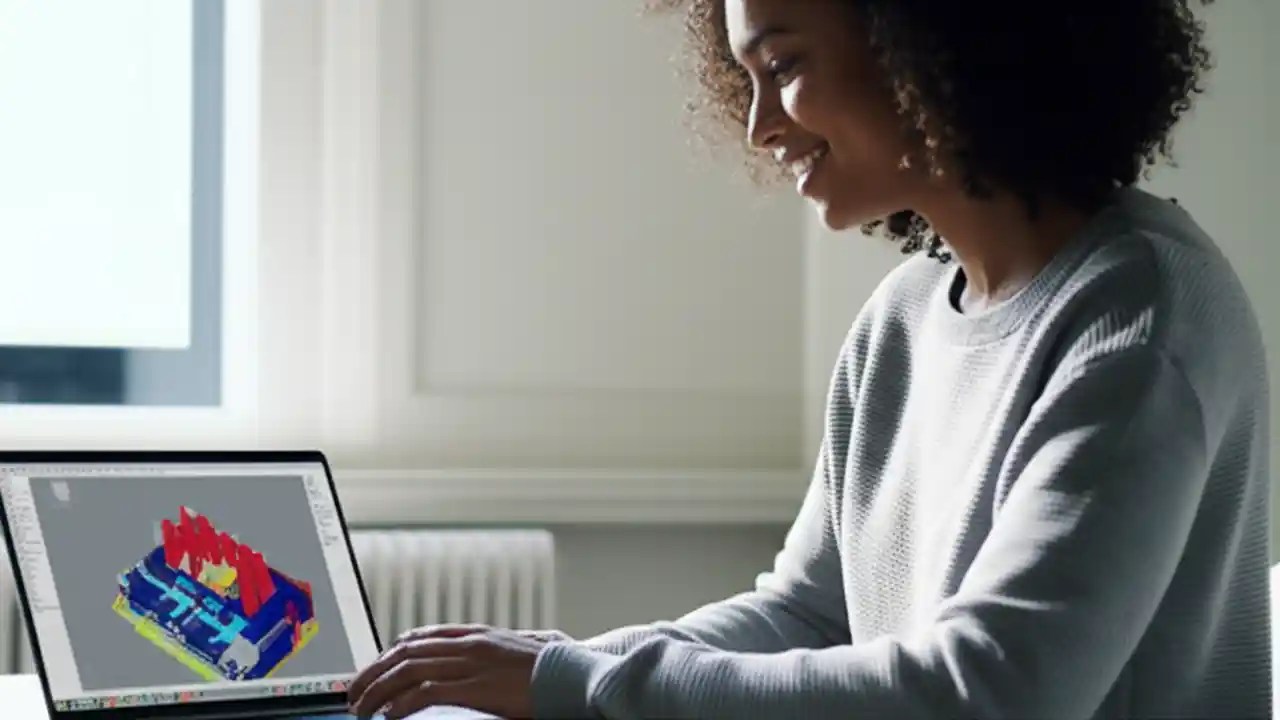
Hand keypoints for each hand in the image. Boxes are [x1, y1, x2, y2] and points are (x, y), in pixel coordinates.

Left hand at [348, 624, 573, 719]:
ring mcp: (471, 663)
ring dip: (378, 690)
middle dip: (374, 672)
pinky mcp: (475, 687)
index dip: (392, 652)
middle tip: (355, 692)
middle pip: (406, 652)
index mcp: (479, 635)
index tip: (376, 668)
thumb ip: (491, 657)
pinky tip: (389, 716)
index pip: (422, 636)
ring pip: (408, 670)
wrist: (576, 676)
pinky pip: (425, 692)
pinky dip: (401, 703)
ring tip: (362, 709)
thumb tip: (477, 668)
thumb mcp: (518, 655)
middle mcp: (470, 644)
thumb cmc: (554, 671)